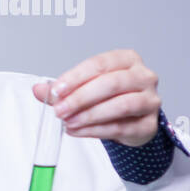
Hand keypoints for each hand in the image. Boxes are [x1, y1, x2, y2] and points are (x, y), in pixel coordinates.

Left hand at [33, 49, 160, 146]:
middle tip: (60, 110)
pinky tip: (78, 131)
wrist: (130, 120)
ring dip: (90, 115)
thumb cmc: (108, 97)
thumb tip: (39, 90)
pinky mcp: (149, 124)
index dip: (75, 77)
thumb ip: (61, 89)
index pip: (100, 64)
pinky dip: (96, 130)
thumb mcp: (83, 88)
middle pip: (112, 84)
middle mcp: (143, 77)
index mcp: (127, 60)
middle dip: (81, 98)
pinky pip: (122, 127)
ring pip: (121, 105)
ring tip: (68, 122)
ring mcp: (150, 100)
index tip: (56, 90)